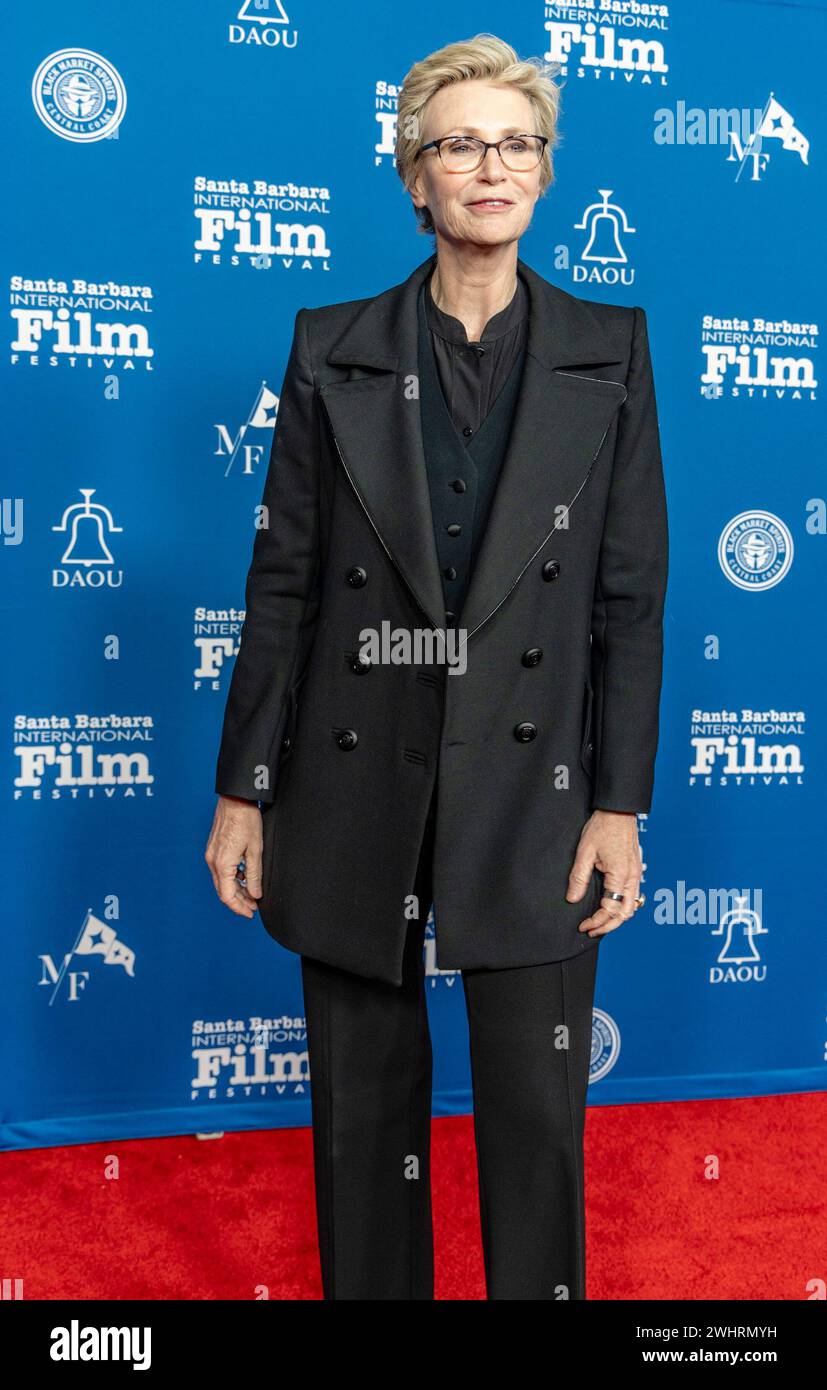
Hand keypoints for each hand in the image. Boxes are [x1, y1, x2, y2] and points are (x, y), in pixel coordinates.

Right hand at [205, 795, 263, 917]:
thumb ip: (254, 875)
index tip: (251, 913)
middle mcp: (212, 861)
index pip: (228, 896)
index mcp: (223, 863)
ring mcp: (211, 855)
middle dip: (238, 902)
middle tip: (253, 907)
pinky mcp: (213, 849)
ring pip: (221, 882)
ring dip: (235, 891)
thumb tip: (255, 894)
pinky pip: (220, 871)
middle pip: (223, 891)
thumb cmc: (246, 820)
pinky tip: (244, 878)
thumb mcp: (256, 850)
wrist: (236, 799)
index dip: (240, 908)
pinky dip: (231, 879)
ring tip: (251, 894)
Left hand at [566, 809, 641, 938]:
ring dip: (616, 918)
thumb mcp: (585, 852)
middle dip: (608, 925)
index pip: (610, 909)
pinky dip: (623, 907)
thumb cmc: (602, 827)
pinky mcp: (635, 869)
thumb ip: (579, 878)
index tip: (583, 926)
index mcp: (620, 875)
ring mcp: (636, 873)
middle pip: (625, 914)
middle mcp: (632, 877)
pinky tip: (611, 907)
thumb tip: (573, 899)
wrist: (618, 809)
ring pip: (631, 907)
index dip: (596, 921)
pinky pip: (633, 896)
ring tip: (599, 923)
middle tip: (591, 931)